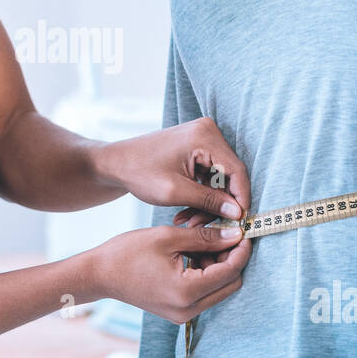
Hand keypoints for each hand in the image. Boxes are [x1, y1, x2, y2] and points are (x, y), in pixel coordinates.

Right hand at [84, 222, 250, 323]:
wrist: (100, 274)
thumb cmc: (129, 253)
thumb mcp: (170, 237)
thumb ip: (206, 237)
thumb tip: (236, 235)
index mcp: (187, 291)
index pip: (230, 271)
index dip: (241, 250)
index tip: (244, 230)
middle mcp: (189, 310)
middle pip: (230, 285)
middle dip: (232, 259)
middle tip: (225, 234)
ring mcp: (183, 315)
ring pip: (219, 290)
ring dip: (218, 266)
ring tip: (201, 243)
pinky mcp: (178, 313)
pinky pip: (204, 294)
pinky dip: (206, 275)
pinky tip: (193, 255)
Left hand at [96, 117, 250, 225]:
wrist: (115, 163)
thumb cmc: (139, 172)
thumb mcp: (174, 191)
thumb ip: (208, 201)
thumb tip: (238, 212)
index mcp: (204, 136)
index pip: (236, 170)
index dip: (241, 198)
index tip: (240, 222)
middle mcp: (208, 132)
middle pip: (229, 175)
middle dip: (219, 204)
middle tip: (204, 225)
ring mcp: (202, 139)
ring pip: (219, 179)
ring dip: (208, 203)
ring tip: (190, 221)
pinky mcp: (196, 149)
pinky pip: (208, 176)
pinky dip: (200, 195)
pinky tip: (186, 212)